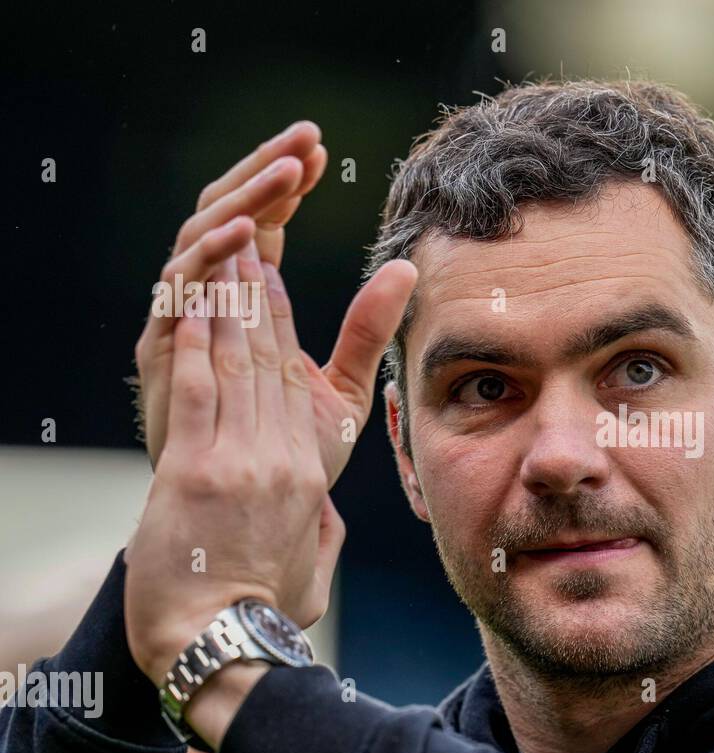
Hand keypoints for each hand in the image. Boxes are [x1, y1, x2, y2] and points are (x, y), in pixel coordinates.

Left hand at [125, 240, 394, 686]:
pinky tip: (196, 306)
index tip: (270, 282)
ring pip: (239, 367)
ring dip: (231, 305)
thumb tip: (324, 521)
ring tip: (223, 255)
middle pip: (270, 363)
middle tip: (249, 242)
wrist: (225, 643)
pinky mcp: (200, 472)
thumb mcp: (314, 567)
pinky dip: (199, 345)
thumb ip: (321, 536)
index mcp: (308, 474)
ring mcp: (243, 462)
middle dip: (257, 297)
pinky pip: (202, 393)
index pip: (296, 383)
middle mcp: (282, 458)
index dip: (282, 326)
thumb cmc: (266, 613)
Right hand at [134, 121, 417, 489]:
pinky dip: (210, 256)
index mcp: (251, 297)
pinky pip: (179, 289)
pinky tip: (248, 234)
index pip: (264, 221)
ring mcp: (186, 320)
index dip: (287, 184)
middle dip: (263, 172)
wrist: (256, 510)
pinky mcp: (164, 348)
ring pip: (202, 238)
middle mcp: (213, 298)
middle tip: (303, 141)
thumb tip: (409, 268)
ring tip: (284, 176)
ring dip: (242, 203)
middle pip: (228, 213)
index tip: (322, 151)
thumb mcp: (344, 383)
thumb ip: (369, 328)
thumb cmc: (291, 448)